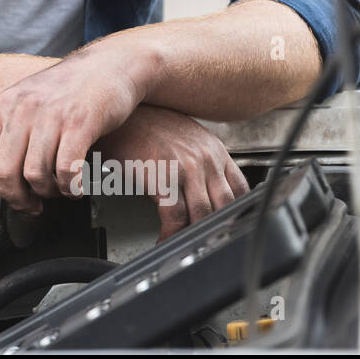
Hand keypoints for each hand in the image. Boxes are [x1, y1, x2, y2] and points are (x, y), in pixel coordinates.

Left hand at [0, 44, 148, 216]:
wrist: (111, 64)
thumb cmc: (68, 89)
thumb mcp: (25, 104)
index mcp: (4, 104)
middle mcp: (23, 108)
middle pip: (4, 171)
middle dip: (15, 199)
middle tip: (29, 206)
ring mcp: (51, 115)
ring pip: (35, 174)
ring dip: (47, 193)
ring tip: (56, 191)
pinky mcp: (80, 123)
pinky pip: (66, 170)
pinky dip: (70, 188)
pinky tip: (75, 186)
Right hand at [90, 105, 249, 240]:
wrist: (118, 113)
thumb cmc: (144, 124)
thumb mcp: (184, 137)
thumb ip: (200, 160)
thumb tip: (204, 189)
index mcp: (214, 150)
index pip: (240, 189)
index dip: (237, 213)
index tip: (228, 227)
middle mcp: (205, 158)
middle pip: (224, 206)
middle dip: (215, 229)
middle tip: (204, 243)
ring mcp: (186, 167)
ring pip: (201, 214)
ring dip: (191, 235)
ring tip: (182, 246)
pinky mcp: (162, 177)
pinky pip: (174, 217)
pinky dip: (170, 235)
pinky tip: (163, 240)